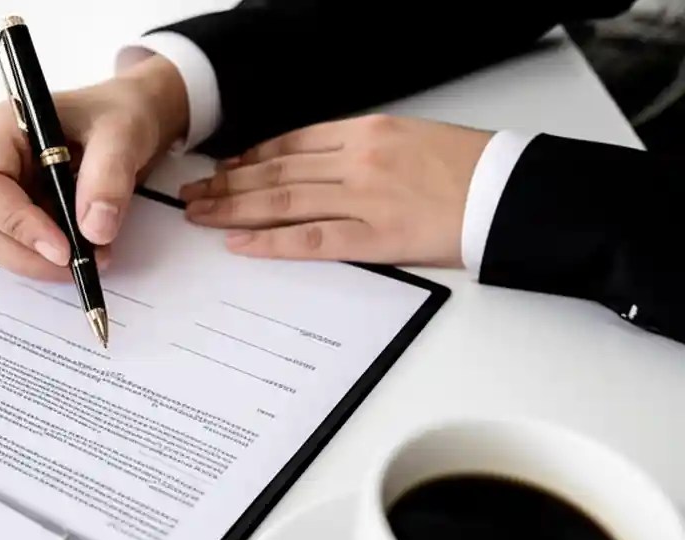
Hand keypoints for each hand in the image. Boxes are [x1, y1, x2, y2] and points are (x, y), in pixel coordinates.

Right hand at [0, 56, 187, 280]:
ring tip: (91, 255)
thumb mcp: (123, 135)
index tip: (63, 248)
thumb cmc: (119, 114)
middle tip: (79, 264)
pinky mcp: (15, 212)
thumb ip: (109, 175)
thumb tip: (94, 230)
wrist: (129, 122)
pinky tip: (84, 250)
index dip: (16, 223)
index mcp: (1, 129)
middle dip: (28, 254)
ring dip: (38, 262)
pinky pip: (17, 248)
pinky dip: (47, 261)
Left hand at [179, 115, 491, 266]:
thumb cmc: (467, 167)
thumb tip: (322, 165)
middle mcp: (356, 160)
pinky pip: (310, 240)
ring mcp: (362, 199)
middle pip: (275, 173)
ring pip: (282, 202)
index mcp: (366, 132)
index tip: (222, 169)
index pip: (291, 145)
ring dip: (233, 210)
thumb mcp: (410, 138)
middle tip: (192, 194)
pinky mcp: (374, 237)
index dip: (249, 160)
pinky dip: (270, 241)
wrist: (510, 190)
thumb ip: (361, 150)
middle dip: (227, 185)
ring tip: (200, 216)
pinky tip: (239, 243)